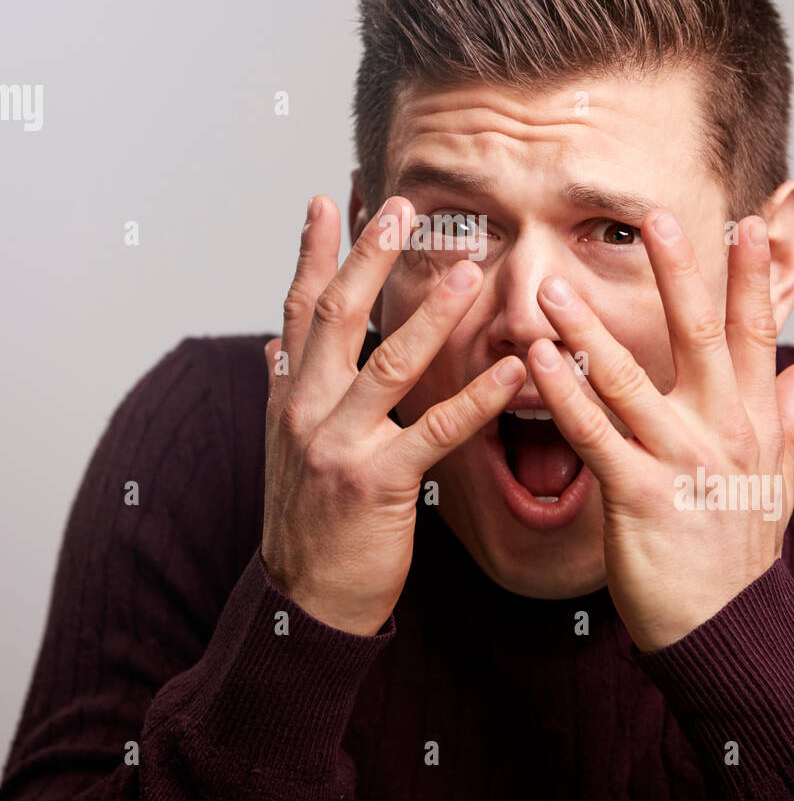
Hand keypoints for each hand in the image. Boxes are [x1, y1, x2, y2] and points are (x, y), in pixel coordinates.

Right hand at [262, 194, 525, 635]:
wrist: (305, 601)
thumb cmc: (307, 520)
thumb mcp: (283, 447)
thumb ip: (284, 389)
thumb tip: (273, 345)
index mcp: (290, 397)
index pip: (298, 308)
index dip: (312, 252)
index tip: (328, 199)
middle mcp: (306, 411)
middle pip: (337, 316)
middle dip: (368, 256)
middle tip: (400, 206)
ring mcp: (339, 445)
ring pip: (387, 363)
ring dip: (430, 313)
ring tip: (469, 270)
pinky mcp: (378, 483)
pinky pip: (435, 430)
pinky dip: (477, 396)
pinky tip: (513, 370)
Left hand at [527, 210, 793, 652]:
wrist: (725, 633)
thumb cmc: (741, 554)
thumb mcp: (778, 482)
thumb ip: (790, 420)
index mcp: (755, 424)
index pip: (756, 335)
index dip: (752, 278)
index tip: (748, 223)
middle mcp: (722, 432)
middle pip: (699, 337)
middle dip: (678, 274)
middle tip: (655, 218)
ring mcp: (680, 461)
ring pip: (630, 379)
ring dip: (590, 328)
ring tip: (555, 286)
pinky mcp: (638, 494)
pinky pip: (593, 434)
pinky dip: (565, 393)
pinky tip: (540, 359)